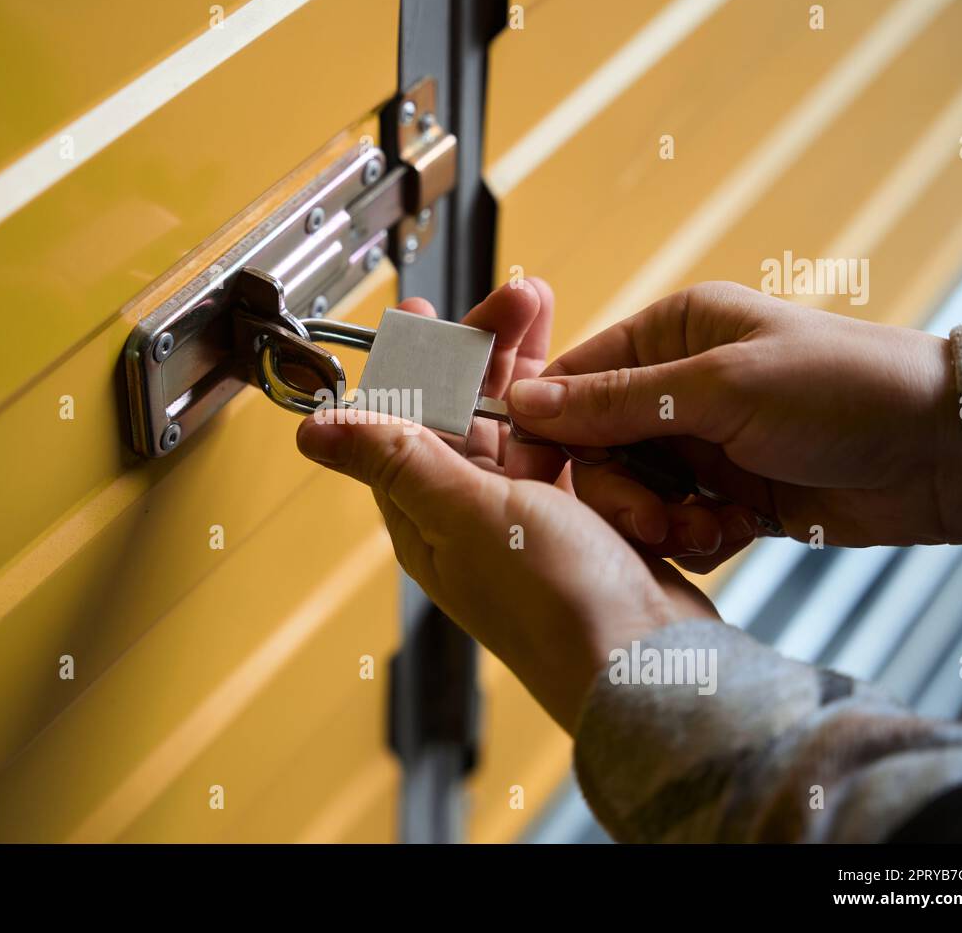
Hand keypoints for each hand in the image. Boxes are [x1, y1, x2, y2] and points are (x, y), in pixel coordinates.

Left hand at [295, 280, 718, 729]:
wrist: (649, 666)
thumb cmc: (558, 606)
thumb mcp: (467, 515)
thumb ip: (396, 460)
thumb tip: (312, 431)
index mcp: (425, 515)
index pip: (405, 419)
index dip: (416, 360)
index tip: (427, 308)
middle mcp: (468, 514)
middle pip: (464, 411)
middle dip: (485, 349)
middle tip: (518, 293)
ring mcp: (524, 516)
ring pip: (517, 421)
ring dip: (529, 367)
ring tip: (547, 310)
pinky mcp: (576, 518)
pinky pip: (563, 447)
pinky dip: (568, 410)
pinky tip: (581, 378)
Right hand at [505, 281, 961, 571]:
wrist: (939, 453)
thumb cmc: (840, 389)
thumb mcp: (719, 388)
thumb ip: (617, 401)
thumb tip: (522, 400)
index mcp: (670, 336)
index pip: (575, 381)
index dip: (549, 430)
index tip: (533, 476)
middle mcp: (677, 390)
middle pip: (595, 451)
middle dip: (620, 492)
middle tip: (655, 518)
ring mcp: (702, 445)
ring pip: (633, 496)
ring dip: (661, 522)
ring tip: (709, 527)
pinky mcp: (727, 496)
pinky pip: (675, 526)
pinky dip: (696, 539)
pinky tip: (737, 532)